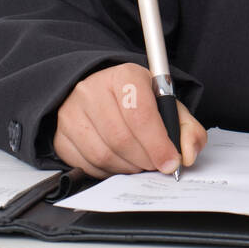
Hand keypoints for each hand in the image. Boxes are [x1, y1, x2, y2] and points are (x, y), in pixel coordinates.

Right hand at [52, 63, 206, 178]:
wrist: (102, 93)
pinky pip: (86, 164)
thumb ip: (186, 128)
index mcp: (124, 75)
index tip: (170, 162)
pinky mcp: (60, 134)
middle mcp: (93, 89)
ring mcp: (71, 112)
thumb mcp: (167, 105)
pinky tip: (119, 162)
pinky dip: (107, 172)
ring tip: (139, 163)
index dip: (158, 143)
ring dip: (127, 168)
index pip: (140, 114)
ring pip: (103, 154)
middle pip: (121, 138)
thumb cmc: (137, 100)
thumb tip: (188, 154)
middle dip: (144, 159)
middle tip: (155, 164)